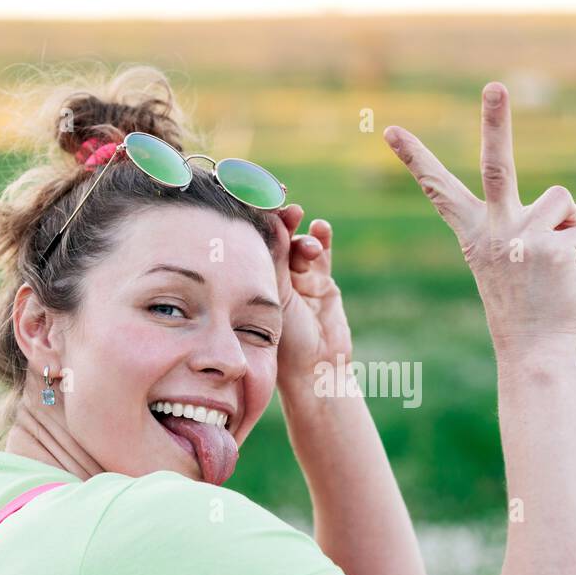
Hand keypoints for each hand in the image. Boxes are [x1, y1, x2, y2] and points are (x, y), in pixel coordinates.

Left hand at [268, 203, 352, 388]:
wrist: (317, 368)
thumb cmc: (287, 340)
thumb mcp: (276, 296)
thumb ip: (275, 259)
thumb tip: (274, 221)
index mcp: (252, 282)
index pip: (253, 244)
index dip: (258, 223)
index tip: (261, 206)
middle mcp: (274, 278)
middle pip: (277, 239)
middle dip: (282, 223)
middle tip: (286, 211)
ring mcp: (299, 279)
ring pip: (300, 245)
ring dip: (304, 240)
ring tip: (309, 249)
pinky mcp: (322, 282)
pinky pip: (322, 253)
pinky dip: (322, 237)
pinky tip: (321, 227)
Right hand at [384, 81, 575, 351]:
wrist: (535, 355)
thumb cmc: (528, 313)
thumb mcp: (530, 263)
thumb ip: (549, 229)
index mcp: (474, 235)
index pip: (441, 190)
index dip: (417, 159)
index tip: (391, 129)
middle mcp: (492, 231)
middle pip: (496, 165)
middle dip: (495, 121)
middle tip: (495, 86)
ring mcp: (521, 237)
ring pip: (563, 203)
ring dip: (570, 232)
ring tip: (559, 271)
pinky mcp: (552, 247)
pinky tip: (574, 285)